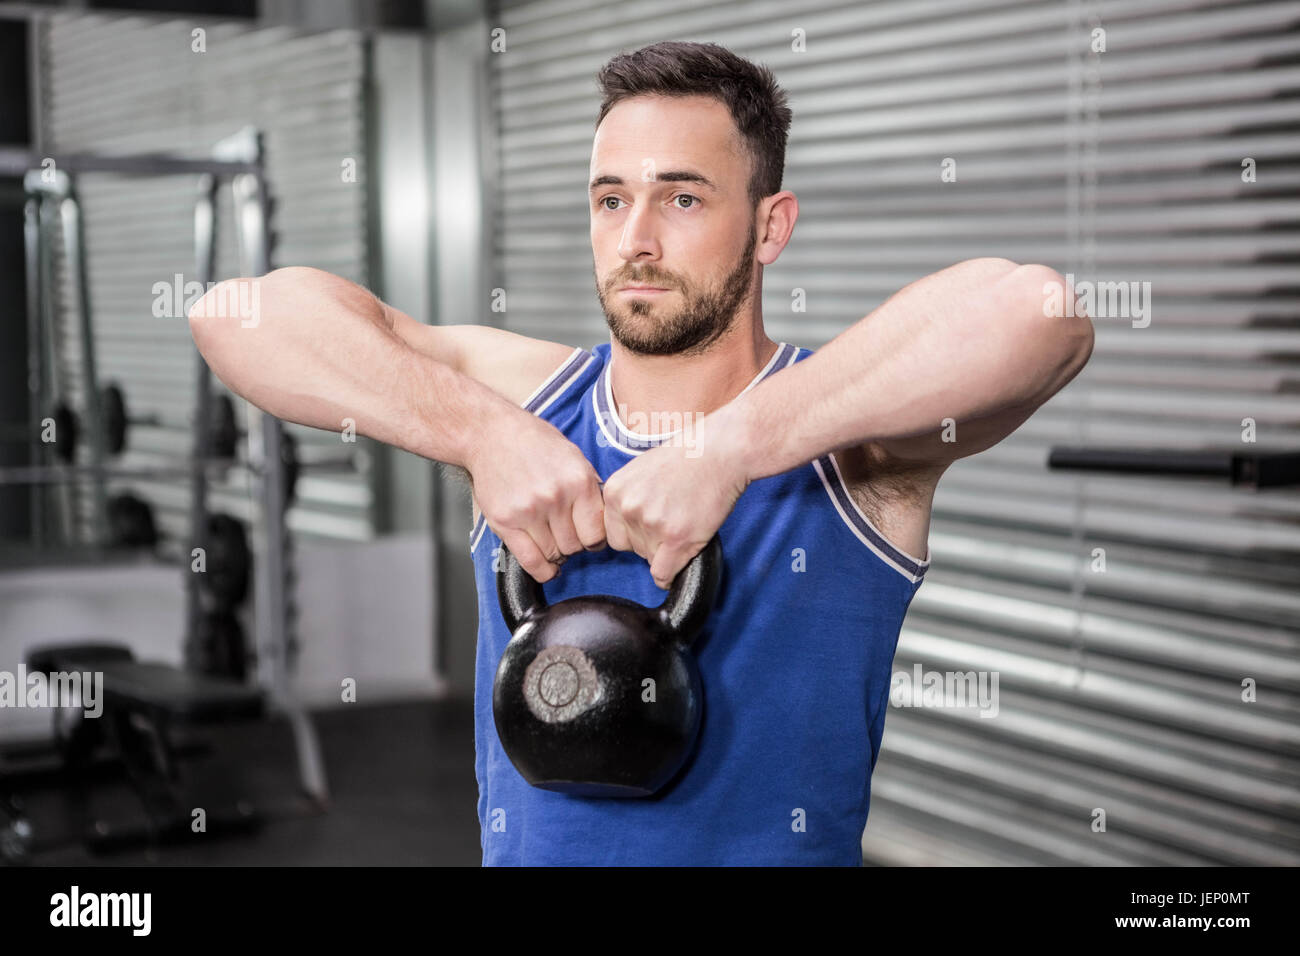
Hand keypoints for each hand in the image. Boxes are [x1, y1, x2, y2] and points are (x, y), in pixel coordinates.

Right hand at [466, 404, 604, 582]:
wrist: (492, 434)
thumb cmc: (535, 444)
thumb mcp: (574, 457)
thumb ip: (590, 489)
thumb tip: (606, 521)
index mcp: (578, 481)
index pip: (597, 533)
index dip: (595, 539)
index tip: (589, 537)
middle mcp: (555, 498)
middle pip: (576, 546)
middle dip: (574, 544)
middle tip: (566, 534)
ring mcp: (529, 511)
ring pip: (554, 554)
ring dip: (556, 553)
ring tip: (552, 539)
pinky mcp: (505, 522)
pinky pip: (530, 560)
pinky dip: (542, 570)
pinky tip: (547, 567)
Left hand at [602, 420, 749, 588]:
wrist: (720, 452)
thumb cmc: (687, 456)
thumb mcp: (640, 469)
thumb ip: (628, 497)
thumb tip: (624, 525)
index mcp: (615, 491)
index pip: (612, 532)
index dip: (632, 532)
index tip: (648, 526)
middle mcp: (628, 508)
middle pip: (629, 548)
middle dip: (647, 542)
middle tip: (671, 523)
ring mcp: (652, 524)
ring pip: (649, 559)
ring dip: (665, 551)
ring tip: (684, 525)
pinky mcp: (677, 538)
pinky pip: (663, 573)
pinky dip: (670, 575)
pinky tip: (680, 561)